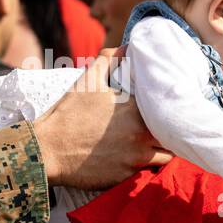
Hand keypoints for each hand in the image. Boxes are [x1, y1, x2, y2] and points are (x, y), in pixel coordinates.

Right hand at [32, 48, 172, 190]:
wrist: (48, 151)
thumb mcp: (87, 82)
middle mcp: (141, 134)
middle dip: (172, 129)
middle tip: (167, 126)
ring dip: (166, 149)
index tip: (168, 105)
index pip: (169, 107)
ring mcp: (136, 158)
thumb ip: (108, 60)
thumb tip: (126, 47)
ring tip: (158, 144)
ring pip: (168, 155)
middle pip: (174, 133)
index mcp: (136, 109)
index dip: (171, 106)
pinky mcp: (128, 176)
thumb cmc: (68, 114)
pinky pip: (151, 172)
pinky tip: (143, 159)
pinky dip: (151, 166)